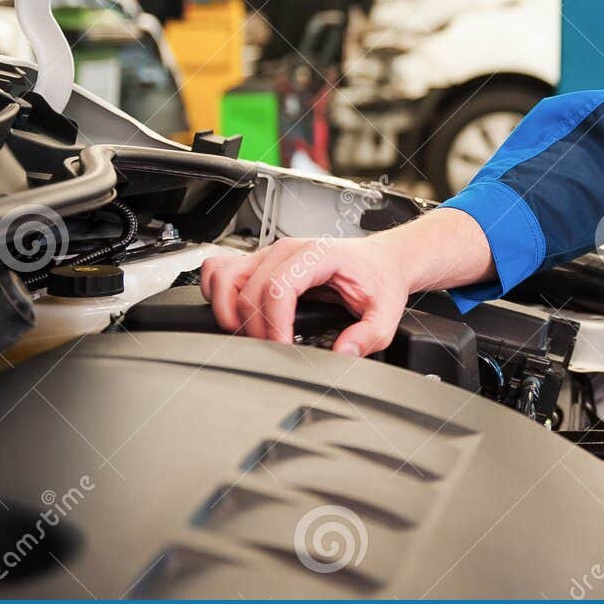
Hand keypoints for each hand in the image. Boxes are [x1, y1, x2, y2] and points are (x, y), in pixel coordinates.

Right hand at [199, 207, 498, 356]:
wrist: (380, 259)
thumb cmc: (379, 278)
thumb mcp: (387, 312)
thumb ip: (369, 335)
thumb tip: (342, 353)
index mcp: (318, 256)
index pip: (278, 288)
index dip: (274, 324)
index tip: (282, 348)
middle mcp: (288, 250)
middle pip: (248, 291)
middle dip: (255, 328)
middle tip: (273, 349)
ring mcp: (270, 253)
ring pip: (224, 276)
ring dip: (228, 311)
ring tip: (250, 334)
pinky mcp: (259, 262)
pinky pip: (219, 270)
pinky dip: (216, 294)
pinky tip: (235, 315)